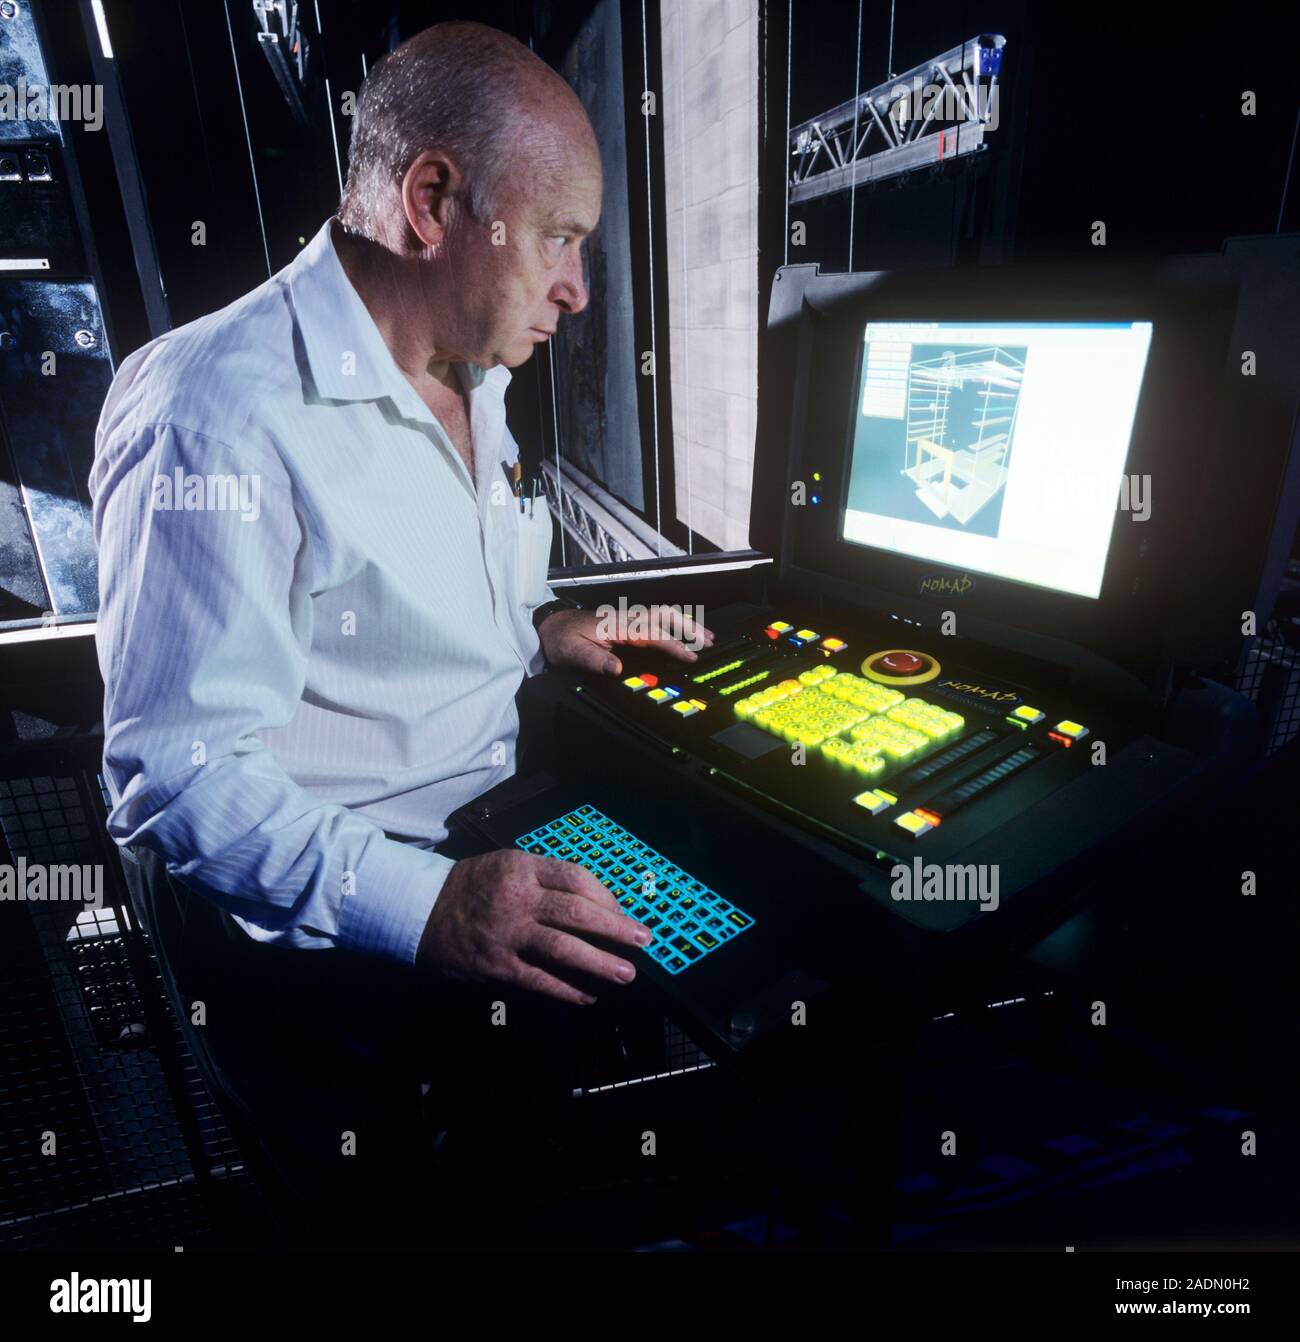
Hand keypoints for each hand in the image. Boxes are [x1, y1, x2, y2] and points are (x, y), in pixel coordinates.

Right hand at [417, 849, 652, 1004]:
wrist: (422, 911)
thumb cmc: (474, 887)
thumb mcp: (508, 865)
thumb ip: (547, 879)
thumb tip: (597, 904)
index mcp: (523, 868)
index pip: (576, 878)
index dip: (606, 897)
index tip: (623, 913)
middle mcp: (518, 898)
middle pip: (577, 912)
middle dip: (616, 928)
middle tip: (643, 940)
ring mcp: (507, 933)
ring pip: (563, 948)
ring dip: (600, 963)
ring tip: (626, 973)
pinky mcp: (497, 965)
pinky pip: (540, 979)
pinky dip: (568, 990)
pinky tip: (588, 996)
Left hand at [538, 605, 714, 676]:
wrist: (551, 626)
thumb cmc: (562, 638)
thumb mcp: (573, 653)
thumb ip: (595, 661)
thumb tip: (616, 668)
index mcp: (616, 625)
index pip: (651, 634)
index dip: (672, 645)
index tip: (688, 656)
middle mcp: (625, 618)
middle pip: (665, 615)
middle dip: (689, 627)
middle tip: (709, 642)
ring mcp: (628, 618)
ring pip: (664, 614)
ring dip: (686, 623)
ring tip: (707, 637)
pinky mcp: (628, 622)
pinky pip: (657, 619)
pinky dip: (675, 624)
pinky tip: (684, 633)